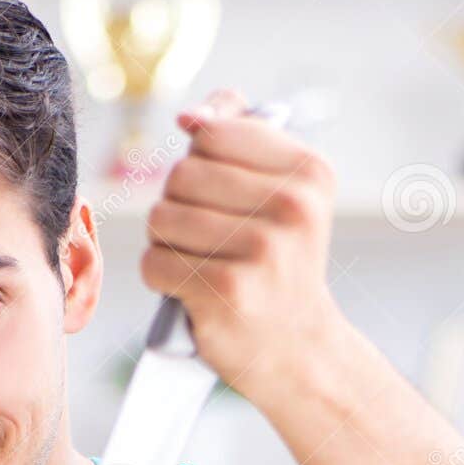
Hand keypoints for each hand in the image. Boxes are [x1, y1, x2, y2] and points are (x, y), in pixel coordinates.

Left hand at [140, 85, 350, 407]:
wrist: (298, 349)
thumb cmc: (279, 265)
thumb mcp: (284, 194)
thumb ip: (242, 138)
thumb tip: (192, 115)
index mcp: (308, 173)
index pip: (213, 132)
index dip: (199, 161)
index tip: (219, 193)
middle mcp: (292, 207)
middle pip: (181, 174)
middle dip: (178, 204)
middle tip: (204, 236)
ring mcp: (260, 250)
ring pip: (162, 217)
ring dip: (166, 242)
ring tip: (197, 261)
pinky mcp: (224, 291)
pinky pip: (155, 263)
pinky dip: (161, 277)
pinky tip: (189, 289)